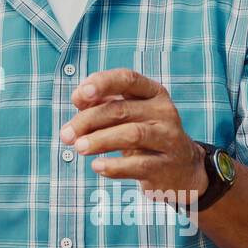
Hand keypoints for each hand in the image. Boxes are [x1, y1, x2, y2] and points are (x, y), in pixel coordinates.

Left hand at [60, 68, 208, 195]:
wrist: (181, 168)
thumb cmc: (144, 134)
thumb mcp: (128, 114)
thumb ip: (102, 104)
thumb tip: (78, 100)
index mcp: (153, 92)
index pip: (127, 79)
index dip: (101, 83)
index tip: (78, 96)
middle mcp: (164, 112)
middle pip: (121, 110)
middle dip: (88, 121)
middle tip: (66, 135)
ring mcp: (168, 139)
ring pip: (132, 134)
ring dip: (100, 140)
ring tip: (78, 147)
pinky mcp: (167, 167)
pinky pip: (138, 165)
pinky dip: (114, 166)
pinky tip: (97, 167)